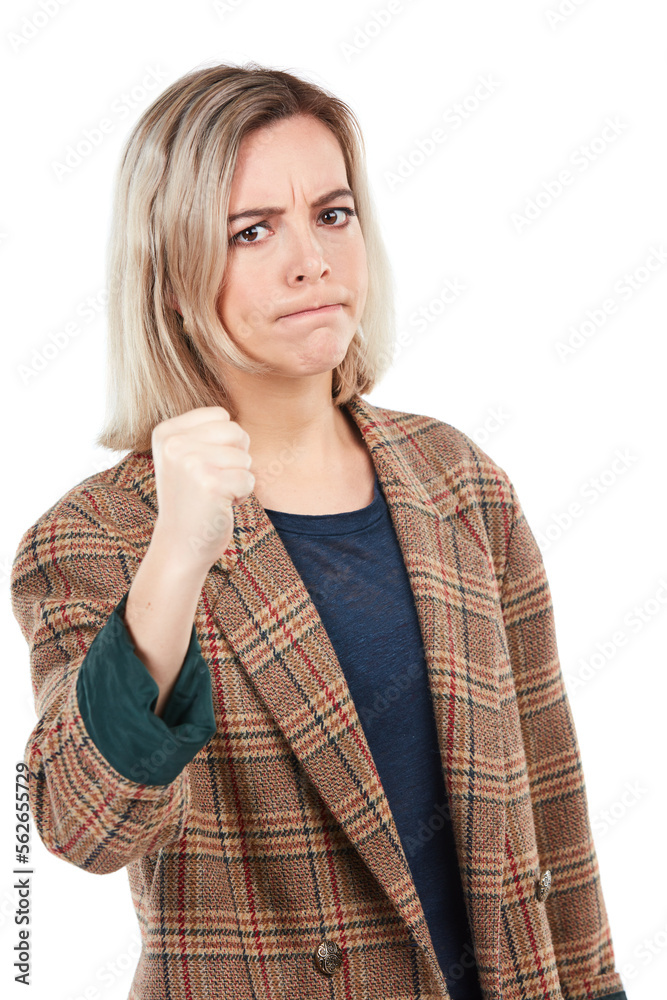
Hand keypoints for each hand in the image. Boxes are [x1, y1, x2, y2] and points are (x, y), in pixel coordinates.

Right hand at [150, 405, 254, 572]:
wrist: (179, 545)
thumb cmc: (191, 498)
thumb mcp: (185, 456)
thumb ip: (204, 429)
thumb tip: (245, 388)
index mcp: (166, 431)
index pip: (222, 416)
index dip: (225, 443)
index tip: (203, 466)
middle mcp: (174, 443)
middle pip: (237, 432)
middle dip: (235, 460)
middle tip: (212, 483)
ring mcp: (191, 463)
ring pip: (245, 457)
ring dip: (238, 479)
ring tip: (213, 495)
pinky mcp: (210, 484)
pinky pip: (249, 479)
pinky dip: (241, 496)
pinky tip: (219, 506)